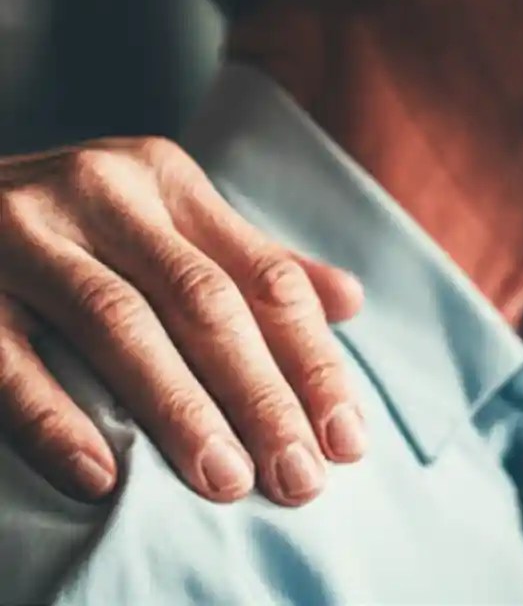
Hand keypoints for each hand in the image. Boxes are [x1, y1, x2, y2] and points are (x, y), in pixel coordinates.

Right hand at [0, 136, 365, 505]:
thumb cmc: (76, 225)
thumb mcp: (164, 219)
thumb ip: (251, 260)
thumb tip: (351, 300)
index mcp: (168, 181)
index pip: (265, 279)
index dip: (313, 363)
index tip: (347, 438)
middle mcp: (104, 193)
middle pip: (205, 303)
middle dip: (261, 396)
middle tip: (299, 478)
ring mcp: (26, 235)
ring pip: (121, 325)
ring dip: (180, 411)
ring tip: (226, 481)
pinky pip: (13, 361)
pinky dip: (57, 421)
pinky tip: (104, 477)